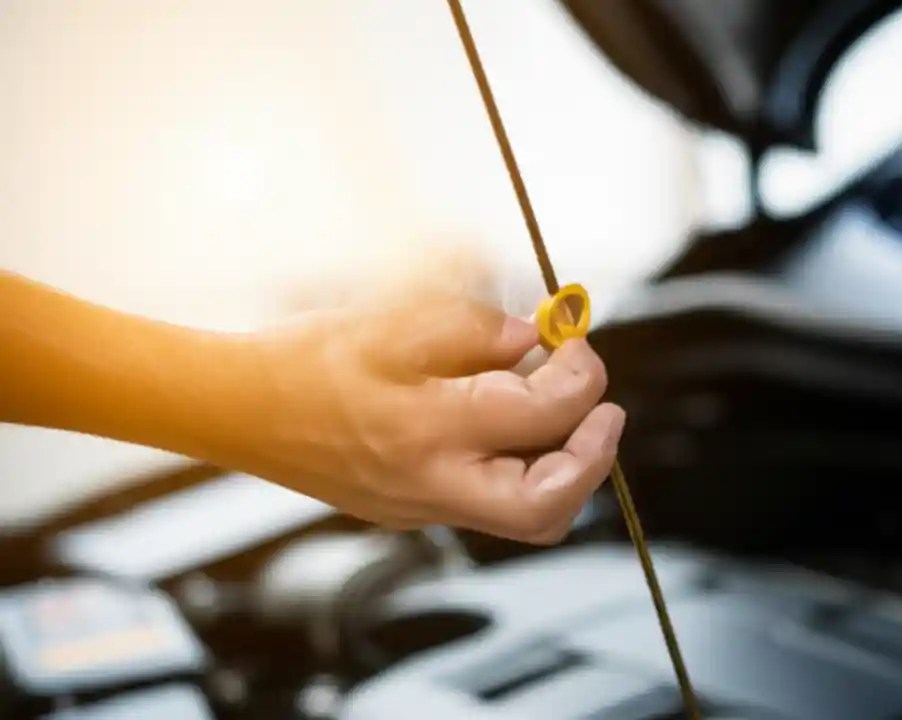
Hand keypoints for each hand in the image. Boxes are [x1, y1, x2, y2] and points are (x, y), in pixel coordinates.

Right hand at [236, 271, 622, 544]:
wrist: (236, 411)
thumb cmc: (307, 358)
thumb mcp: (394, 323)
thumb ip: (477, 330)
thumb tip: (536, 342)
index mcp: (428, 429)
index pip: (543, 414)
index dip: (582, 376)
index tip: (577, 344)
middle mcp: (430, 484)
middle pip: (547, 508)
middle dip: (593, 458)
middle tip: (604, 411)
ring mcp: (420, 509)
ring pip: (525, 517)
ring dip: (563, 469)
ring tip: (560, 411)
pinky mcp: (411, 513)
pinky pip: (488, 504)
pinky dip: (520, 468)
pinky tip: (508, 423)